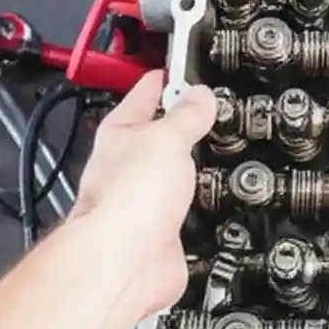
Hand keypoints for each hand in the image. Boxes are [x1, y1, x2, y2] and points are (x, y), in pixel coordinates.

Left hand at [68, 73, 214, 316]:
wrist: (127, 261)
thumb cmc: (127, 199)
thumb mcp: (168, 139)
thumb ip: (187, 116)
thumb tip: (200, 96)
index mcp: (121, 133)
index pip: (144, 94)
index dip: (163, 78)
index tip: (178, 68)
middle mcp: (127, 166)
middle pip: (155, 135)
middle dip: (177, 123)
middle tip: (201, 108)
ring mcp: (144, 200)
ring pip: (168, 173)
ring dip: (187, 165)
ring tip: (207, 151)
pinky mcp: (162, 231)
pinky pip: (182, 209)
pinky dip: (195, 203)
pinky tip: (207, 198)